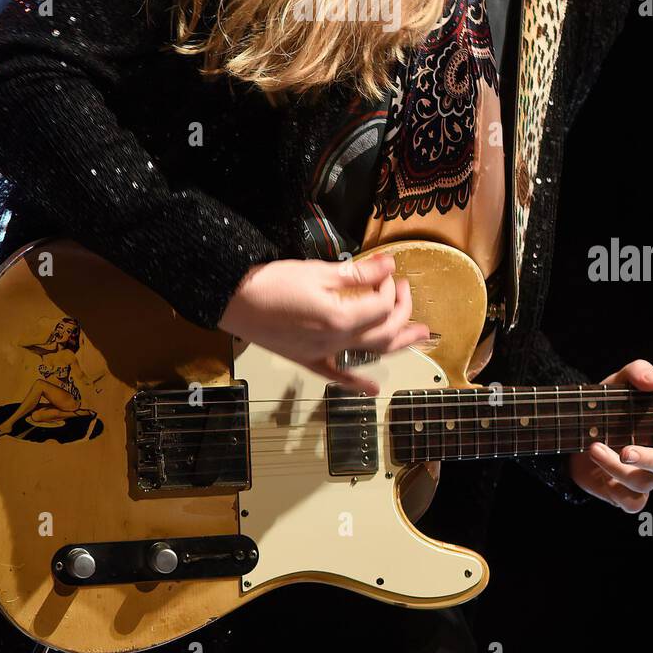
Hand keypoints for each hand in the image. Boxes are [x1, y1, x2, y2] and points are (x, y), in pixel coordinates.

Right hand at [218, 250, 430, 394]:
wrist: (233, 300)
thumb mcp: (318, 271)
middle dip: (402, 310)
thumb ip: (357, 272)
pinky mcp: (308, 359)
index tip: (384, 269)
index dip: (388, 284)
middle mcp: (336, 341)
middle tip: (405, 290)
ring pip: (370, 353)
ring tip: (419, 334)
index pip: (381, 304)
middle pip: (384, 331)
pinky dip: (357, 383)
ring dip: (398, 343)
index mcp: (340, 318)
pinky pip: (337, 375)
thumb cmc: (272, 282)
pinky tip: (373, 388)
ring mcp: (323, 354)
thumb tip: (388, 264)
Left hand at [568, 359, 652, 510]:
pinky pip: (630, 503)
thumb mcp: (620, 381)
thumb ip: (640, 372)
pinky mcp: (621, 493)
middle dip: (648, 458)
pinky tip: (597, 465)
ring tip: (595, 448)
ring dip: (616, 467)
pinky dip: (615, 488)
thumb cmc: (611, 405)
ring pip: (642, 483)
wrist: (577, 427)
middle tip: (626, 450)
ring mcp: (642, 479)